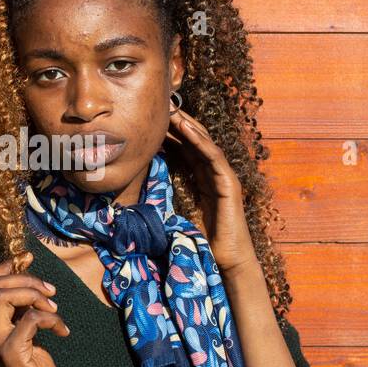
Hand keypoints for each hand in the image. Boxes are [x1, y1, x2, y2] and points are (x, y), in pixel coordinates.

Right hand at [0, 260, 67, 366]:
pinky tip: (62, 331)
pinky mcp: (11, 354)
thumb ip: (23, 317)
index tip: (29, 259)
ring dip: (33, 294)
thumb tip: (33, 290)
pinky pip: (29, 319)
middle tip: (50, 293)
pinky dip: (50, 318)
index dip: (5, 266)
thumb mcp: (28, 340)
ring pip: (1, 296)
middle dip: (24, 278)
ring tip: (54, 309)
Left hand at [164, 108, 256, 272]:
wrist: (224, 262)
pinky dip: (201, 141)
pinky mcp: (229, 184)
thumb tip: (138, 190)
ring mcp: (223, 178)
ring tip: (172, 109)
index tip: (150, 120)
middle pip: (195, 142)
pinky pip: (214, 157)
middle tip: (160, 105)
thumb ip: (164, 197)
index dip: (169, 134)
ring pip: (205, 144)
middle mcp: (212, 174)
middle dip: (178, 123)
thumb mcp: (175, 213)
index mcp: (200, 180)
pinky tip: (187, 128)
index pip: (184, 150)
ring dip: (188, 125)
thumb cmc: (200, 241)